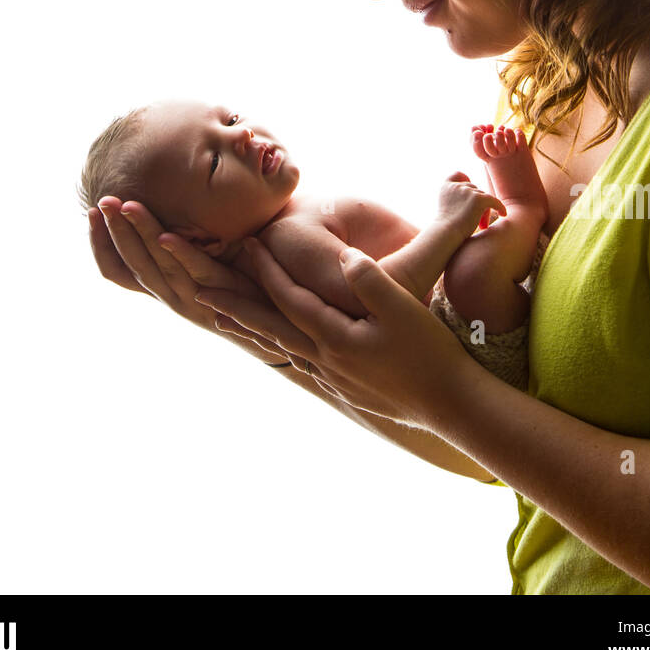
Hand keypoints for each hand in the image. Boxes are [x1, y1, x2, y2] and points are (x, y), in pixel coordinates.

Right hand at [88, 197, 312, 365]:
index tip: (92, 213)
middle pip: (133, 265)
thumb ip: (189, 245)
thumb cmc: (250, 286)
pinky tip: (167, 234)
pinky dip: (181, 254)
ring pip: (159, 267)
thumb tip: (164, 211)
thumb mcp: (209, 264)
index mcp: (167, 289)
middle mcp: (175, 297)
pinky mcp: (225, 294)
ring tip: (124, 206)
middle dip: (114, 233)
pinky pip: (197, 272)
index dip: (102, 245)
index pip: (120, 271)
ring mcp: (197, 299)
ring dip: (139, 236)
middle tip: (101, 202)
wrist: (289, 321)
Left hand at [198, 236, 475, 427]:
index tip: (243, 244)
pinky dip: (275, 345)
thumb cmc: (431, 354)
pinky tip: (274, 343)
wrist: (453, 406)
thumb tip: (343, 255)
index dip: (265, 269)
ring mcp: (332, 377)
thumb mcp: (404, 309)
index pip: (288, 297)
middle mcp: (325, 359)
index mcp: (334, 337)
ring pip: (279, 345)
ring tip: (220, 315)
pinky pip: (297, 358)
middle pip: (269, 326)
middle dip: (232, 304)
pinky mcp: (344, 387)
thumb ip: (369, 281)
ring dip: (249, 327)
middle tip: (196, 288)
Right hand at [438, 170, 505, 230]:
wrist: (447, 233)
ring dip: (484, 212)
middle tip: (477, 222)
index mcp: (446, 187)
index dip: (465, 179)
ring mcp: (468, 191)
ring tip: (482, 226)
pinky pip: (494, 201)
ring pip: (484, 198)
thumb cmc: (447, 227)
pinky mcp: (479, 199)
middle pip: (475, 190)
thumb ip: (457, 200)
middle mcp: (457, 186)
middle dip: (477, 204)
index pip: (457, 175)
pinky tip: (503, 214)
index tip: (470, 186)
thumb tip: (477, 197)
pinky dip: (500, 207)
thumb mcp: (448, 209)